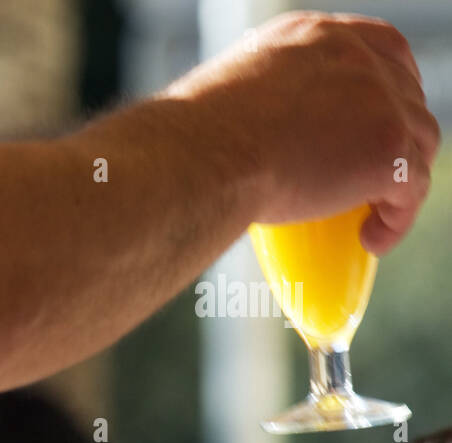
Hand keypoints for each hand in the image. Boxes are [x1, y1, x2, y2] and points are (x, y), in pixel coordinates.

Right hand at [168, 12, 439, 253]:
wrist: (199, 157)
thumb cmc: (190, 141)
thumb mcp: (228, 100)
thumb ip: (256, 108)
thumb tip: (246, 146)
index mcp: (312, 36)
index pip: (377, 49)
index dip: (386, 89)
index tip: (372, 122)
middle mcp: (354, 57)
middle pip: (405, 97)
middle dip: (397, 137)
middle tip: (368, 177)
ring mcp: (379, 101)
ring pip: (417, 143)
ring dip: (399, 183)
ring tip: (367, 218)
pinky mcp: (388, 149)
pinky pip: (412, 190)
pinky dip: (396, 219)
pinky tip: (370, 239)